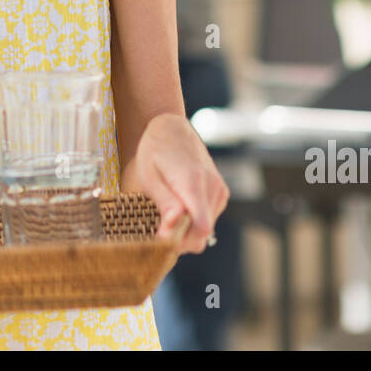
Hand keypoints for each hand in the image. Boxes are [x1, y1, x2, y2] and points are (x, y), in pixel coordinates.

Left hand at [125, 113, 229, 253]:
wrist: (172, 128)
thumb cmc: (155, 152)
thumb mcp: (150, 176)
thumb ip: (164, 204)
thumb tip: (170, 232)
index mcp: (194, 183)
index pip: (201, 229)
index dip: (181, 242)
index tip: (160, 237)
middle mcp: (213, 188)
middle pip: (202, 235)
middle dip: (179, 239)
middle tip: (157, 227)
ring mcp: (220, 190)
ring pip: (205, 231)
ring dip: (185, 231)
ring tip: (165, 213)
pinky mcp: (221, 193)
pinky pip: (208, 220)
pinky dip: (192, 222)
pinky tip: (177, 208)